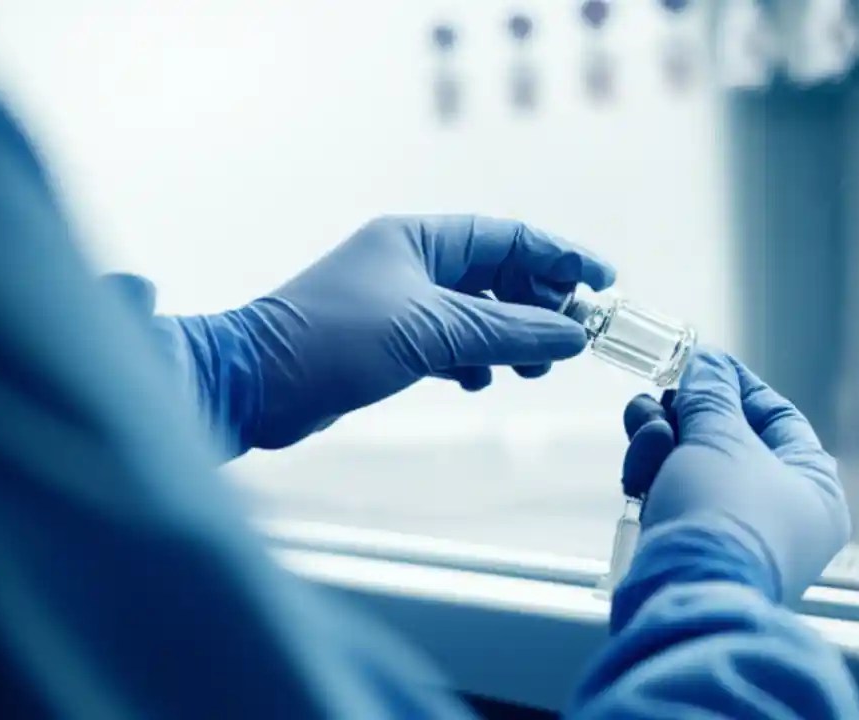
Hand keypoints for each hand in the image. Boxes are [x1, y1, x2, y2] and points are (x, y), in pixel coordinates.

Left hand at [166, 215, 614, 451]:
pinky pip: (451, 342)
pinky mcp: (388, 341)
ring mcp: (399, 302)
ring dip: (510, 337)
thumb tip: (574, 333)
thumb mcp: (431, 331)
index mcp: (419, 240)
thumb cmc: (333, 341)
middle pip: (498, 275)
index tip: (603, 281)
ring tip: (533, 368)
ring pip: (477, 313)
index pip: (508, 237)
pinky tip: (480, 380)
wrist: (255, 385)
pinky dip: (474, 359)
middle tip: (573, 338)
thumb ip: (508, 331)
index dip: (560, 257)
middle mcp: (411, 263)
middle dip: (539, 305)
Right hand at [620, 349, 849, 601]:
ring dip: (663, 441)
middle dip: (685, 414)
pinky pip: (676, 498)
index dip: (736, 383)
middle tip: (659, 395)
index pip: (779, 417)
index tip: (701, 362)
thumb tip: (707, 362)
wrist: (684, 594)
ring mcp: (738, 536)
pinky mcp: (695, 550)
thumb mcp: (720, 438)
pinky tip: (638, 472)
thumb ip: (711, 394)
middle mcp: (785, 514)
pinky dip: (655, 478)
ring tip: (646, 432)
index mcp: (815, 486)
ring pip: (694, 467)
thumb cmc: (722, 514)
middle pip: (729, 440)